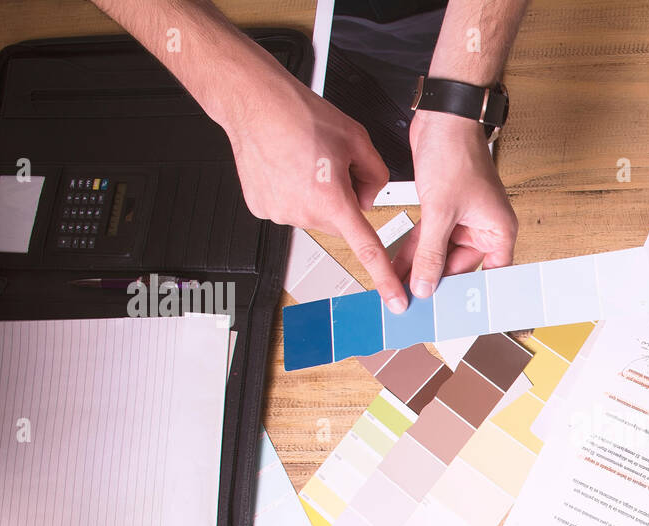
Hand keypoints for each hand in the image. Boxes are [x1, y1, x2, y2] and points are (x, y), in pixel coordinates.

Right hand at [220, 63, 408, 312]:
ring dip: (318, 196)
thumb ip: (377, 177)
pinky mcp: (261, 208)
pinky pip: (291, 208)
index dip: (384, 277)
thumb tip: (371, 200)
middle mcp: (303, 212)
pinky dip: (294, 192)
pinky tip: (287, 167)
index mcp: (332, 199)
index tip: (395, 301)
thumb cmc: (301, 114)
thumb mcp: (358, 140)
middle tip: (330, 165)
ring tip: (305, 160)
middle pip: (340, 222)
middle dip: (344, 201)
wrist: (253, 102)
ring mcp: (279, 213)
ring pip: (315, 215)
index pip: (366, 248)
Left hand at [399, 110, 517, 298]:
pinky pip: (428, 237)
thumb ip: (431, 253)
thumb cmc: (455, 153)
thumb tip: (424, 286)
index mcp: (498, 231)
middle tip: (413, 302)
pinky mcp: (443, 209)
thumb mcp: (440, 211)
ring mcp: (462, 219)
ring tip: (397, 286)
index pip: (491, 276)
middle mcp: (483, 228)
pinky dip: (413, 249)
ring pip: (439, 253)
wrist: (442, 117)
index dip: (472, 294)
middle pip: (459, 267)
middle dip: (434, 281)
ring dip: (418, 267)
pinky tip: (396, 264)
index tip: (450, 312)